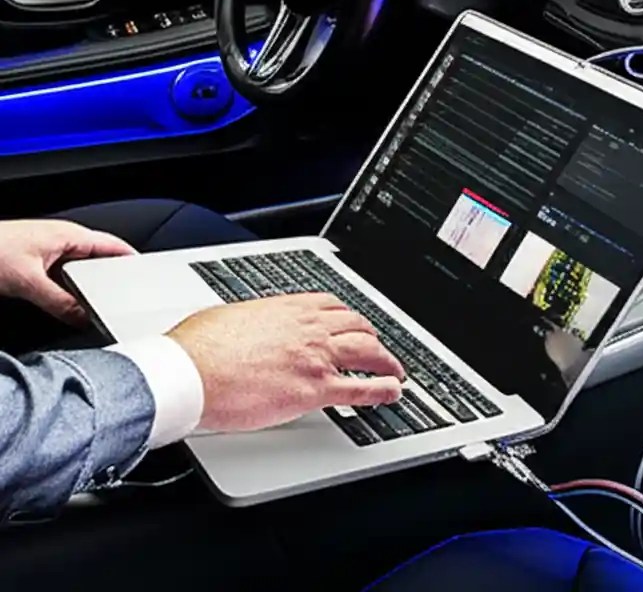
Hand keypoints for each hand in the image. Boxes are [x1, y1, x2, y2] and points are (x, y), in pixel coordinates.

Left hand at [0, 220, 134, 324]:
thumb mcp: (28, 282)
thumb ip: (60, 303)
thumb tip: (84, 318)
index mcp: (69, 235)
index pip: (114, 246)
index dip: (133, 261)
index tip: (147, 277)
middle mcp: (61, 239)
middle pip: (99, 260)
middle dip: (111, 279)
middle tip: (123, 298)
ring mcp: (47, 248)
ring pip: (79, 269)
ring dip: (86, 285)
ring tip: (95, 304)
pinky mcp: (33, 259)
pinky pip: (62, 274)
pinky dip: (69, 287)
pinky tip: (67, 301)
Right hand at [166, 293, 404, 431]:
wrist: (189, 373)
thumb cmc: (198, 348)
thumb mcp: (229, 318)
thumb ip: (249, 322)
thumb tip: (245, 329)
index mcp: (287, 308)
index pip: (333, 306)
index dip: (349, 317)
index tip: (353, 324)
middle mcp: (309, 329)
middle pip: (358, 327)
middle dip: (373, 337)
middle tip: (378, 348)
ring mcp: (316, 358)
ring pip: (368, 353)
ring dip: (387, 363)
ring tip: (395, 371)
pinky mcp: (315, 390)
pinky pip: (361, 389)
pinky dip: (382, 391)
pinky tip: (391, 394)